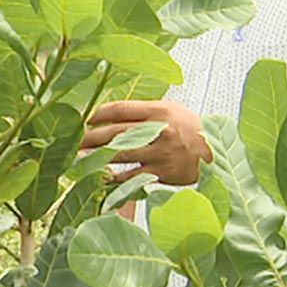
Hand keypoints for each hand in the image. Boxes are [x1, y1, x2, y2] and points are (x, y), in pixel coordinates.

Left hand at [82, 99, 210, 184]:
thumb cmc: (190, 130)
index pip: (121, 109)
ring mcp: (160, 153)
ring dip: (95, 156)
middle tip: (69, 139)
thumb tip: (108, 113)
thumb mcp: (171, 111)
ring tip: (77, 157)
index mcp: (159, 111)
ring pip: (120, 154)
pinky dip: (114, 177)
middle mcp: (159, 130)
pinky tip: (99, 176)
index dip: (98, 114)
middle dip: (89, 136)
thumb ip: (143, 112)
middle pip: (116, 131)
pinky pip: (131, 176)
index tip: (82, 118)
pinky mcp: (161, 173)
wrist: (217, 153)